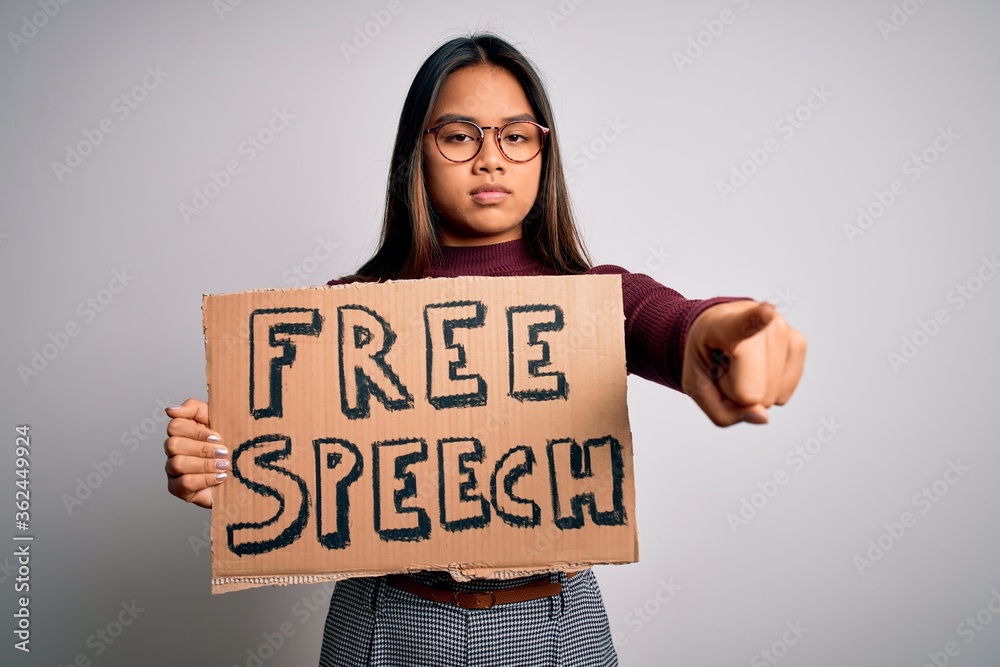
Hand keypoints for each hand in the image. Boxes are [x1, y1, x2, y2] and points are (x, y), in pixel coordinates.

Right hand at [163, 398, 227, 507]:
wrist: (243, 472)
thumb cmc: (230, 444)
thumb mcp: (218, 419)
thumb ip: (194, 408)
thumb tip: (170, 410)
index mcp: (182, 431)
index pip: (175, 426)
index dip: (197, 432)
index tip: (217, 437)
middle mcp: (174, 450)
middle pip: (173, 445)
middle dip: (203, 449)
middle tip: (223, 452)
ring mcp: (173, 469)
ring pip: (177, 463)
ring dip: (205, 464)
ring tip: (224, 465)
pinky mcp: (177, 488)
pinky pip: (184, 483)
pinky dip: (205, 479)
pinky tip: (219, 477)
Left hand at [682, 300, 805, 426]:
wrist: (717, 327)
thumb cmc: (707, 357)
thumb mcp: (696, 387)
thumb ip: (722, 411)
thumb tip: (763, 416)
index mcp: (726, 325)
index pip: (746, 323)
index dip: (758, 319)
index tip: (768, 310)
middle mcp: (761, 322)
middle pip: (752, 392)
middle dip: (735, 393)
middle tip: (725, 367)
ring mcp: (783, 330)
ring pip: (769, 397)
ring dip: (752, 391)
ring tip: (740, 364)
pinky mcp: (798, 343)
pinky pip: (782, 396)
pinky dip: (768, 391)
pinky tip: (759, 367)